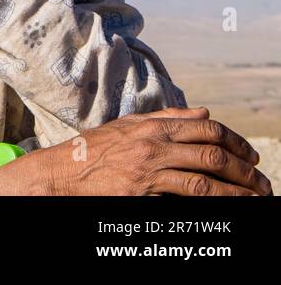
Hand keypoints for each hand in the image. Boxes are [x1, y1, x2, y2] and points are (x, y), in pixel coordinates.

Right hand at [0, 107, 271, 195]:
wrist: (62, 173)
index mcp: (152, 126)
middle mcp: (152, 145)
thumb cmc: (95, 150)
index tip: (251, 157)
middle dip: (244, 171)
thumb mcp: (129, 125)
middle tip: (261, 183)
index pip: (206, 128)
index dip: (236, 142)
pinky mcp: (140, 194)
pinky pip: (183, 201)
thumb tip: (205, 113)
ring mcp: (146, 171)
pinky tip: (222, 208)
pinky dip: (208, 206)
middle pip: (212, 155)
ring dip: (236, 192)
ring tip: (253, 198)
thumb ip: (168, 118)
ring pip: (204, 182)